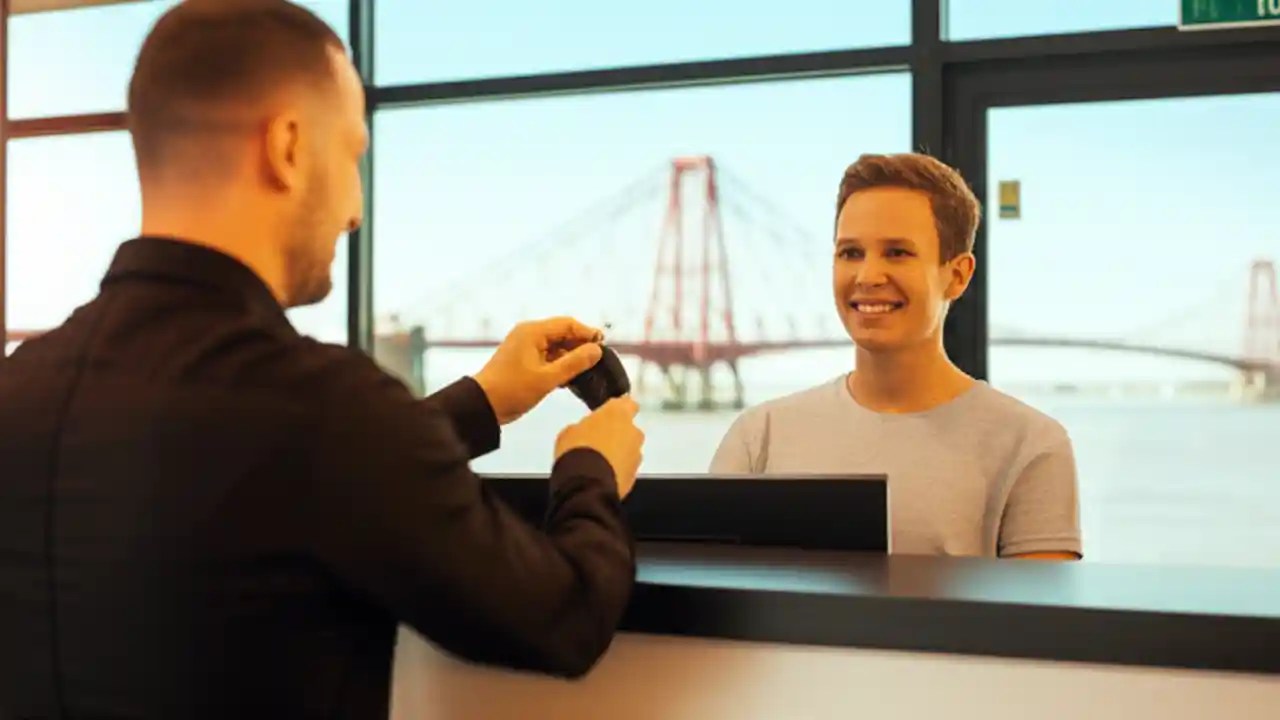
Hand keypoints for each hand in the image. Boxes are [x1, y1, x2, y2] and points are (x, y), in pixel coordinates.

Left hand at [472, 316, 604, 424]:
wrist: (483, 405)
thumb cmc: (513, 390)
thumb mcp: (547, 378)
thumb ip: (574, 363)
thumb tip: (597, 350)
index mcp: (533, 332)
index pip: (567, 324)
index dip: (587, 333)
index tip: (603, 347)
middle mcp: (529, 334)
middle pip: (562, 333)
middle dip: (580, 346)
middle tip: (597, 362)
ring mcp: (525, 347)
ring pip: (556, 346)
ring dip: (570, 357)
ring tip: (586, 372)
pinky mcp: (524, 360)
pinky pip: (548, 356)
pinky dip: (560, 364)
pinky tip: (570, 379)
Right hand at [555, 396, 643, 498]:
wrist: (586, 484)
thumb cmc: (576, 450)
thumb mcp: (570, 431)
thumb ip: (585, 426)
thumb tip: (586, 431)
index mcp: (618, 413)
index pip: (627, 403)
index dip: (620, 408)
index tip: (611, 414)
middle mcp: (633, 431)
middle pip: (629, 429)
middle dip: (618, 434)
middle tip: (599, 441)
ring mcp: (636, 454)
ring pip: (629, 449)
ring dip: (619, 453)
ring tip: (599, 461)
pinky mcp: (634, 474)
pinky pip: (627, 467)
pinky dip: (618, 470)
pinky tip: (602, 475)